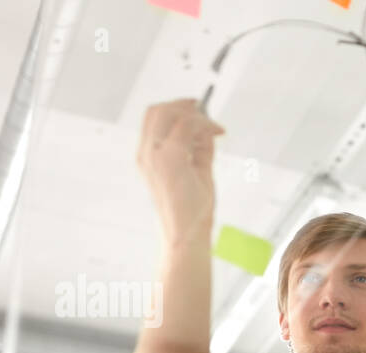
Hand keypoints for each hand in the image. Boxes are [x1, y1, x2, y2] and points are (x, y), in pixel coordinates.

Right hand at [136, 99, 224, 247]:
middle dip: (183, 105)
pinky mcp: (171, 158)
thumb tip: (207, 128)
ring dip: (196, 115)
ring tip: (215, 129)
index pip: (153, 119)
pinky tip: (218, 132)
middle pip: (157, 110)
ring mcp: (155, 155)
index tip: (198, 110)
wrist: (186, 235)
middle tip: (206, 109)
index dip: (176, 108)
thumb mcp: (197, 171)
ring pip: (169, 113)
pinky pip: (187, 126)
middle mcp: (146, 153)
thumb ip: (200, 149)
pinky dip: (204, 124)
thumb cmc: (192, 210)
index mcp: (147, 157)